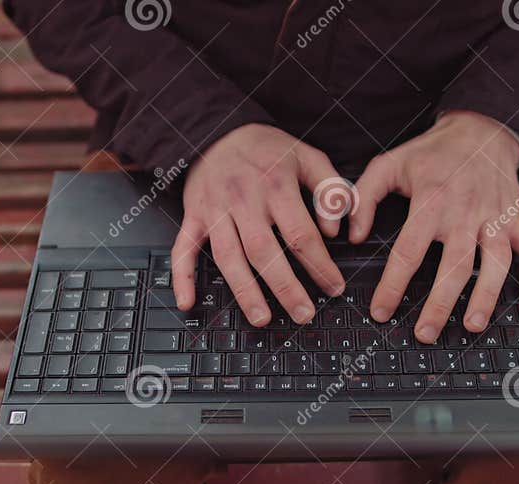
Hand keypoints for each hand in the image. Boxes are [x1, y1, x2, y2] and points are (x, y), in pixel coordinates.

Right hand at [171, 124, 346, 325]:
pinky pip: (183, 249)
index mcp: (275, 185)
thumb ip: (330, 190)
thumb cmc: (266, 149)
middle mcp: (243, 200)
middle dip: (286, 287)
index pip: (301, 233)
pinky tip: (189, 302)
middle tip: (304, 314)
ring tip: (262, 318)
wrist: (218, 129)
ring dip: (244, 291)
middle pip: (264, 252)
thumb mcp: (308, 156)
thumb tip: (336, 229)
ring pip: (228, 257)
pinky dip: (182, 277)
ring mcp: (215, 210)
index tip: (334, 286)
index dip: (320, 265)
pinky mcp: (193, 216)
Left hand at [351, 111, 518, 342]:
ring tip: (471, 326)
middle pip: (455, 265)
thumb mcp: (388, 164)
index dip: (393, 285)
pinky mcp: (516, 219)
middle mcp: (466, 213)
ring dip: (487, 296)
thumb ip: (362, 197)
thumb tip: (352, 235)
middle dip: (439, 304)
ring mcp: (496, 217)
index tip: (381, 311)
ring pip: (497, 262)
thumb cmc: (430, 153)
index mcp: (431, 201)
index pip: (409, 250)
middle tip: (424, 334)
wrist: (480, 129)